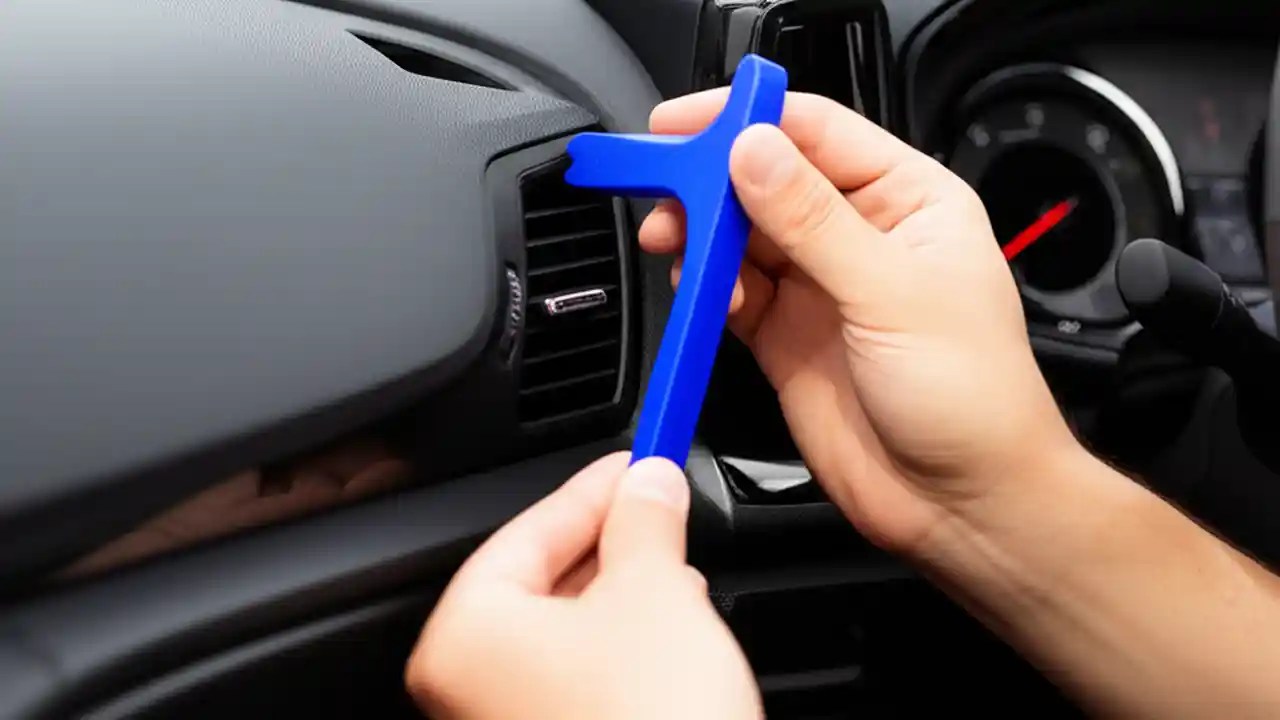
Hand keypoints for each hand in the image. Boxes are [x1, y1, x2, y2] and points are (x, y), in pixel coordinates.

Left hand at [404, 453, 760, 719]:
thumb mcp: (654, 594)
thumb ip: (644, 522)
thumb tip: (650, 480)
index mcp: (467, 636)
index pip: (526, 529)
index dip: (592, 487)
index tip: (637, 459)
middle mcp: (470, 685)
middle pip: (541, 579)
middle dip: (610, 540)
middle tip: (662, 504)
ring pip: (566, 629)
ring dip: (624, 590)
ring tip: (678, 565)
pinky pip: (582, 675)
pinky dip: (624, 643)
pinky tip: (673, 630)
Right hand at [640, 92, 1077, 554]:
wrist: (964, 505)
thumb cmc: (974, 399)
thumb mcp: (893, 294)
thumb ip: (813, 221)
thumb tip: (753, 152)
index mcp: (908, 201)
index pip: (816, 132)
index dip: (747, 118)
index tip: (686, 124)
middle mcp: (860, 236)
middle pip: (766, 179)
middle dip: (709, 178)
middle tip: (663, 185)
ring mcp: (820, 289)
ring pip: (740, 235)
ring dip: (701, 234)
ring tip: (673, 240)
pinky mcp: (786, 337)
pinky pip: (730, 293)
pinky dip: (706, 288)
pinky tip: (702, 292)